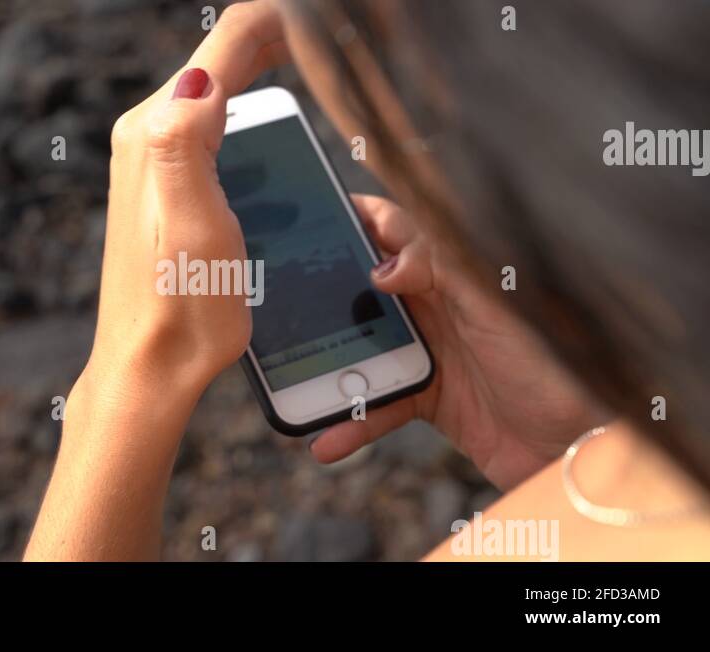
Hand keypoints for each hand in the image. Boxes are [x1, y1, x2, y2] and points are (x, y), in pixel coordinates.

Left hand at [25, 1, 287, 559]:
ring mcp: (156, 158)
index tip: (339, 26)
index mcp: (160, 129)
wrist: (149, 365)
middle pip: (226, 57)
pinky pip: (216, 126)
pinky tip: (281, 139)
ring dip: (269, 77)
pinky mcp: (166, 184)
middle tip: (340, 56)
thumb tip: (202, 75)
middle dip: (284, 42)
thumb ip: (186, 139)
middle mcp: (150, 132)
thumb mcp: (192, 225)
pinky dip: (254, 115)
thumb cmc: (179, 308)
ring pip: (222, 89)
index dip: (290, 21)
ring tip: (321, 84)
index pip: (230, 41)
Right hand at [309, 194, 604, 488]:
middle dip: (328, 288)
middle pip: (371, 288)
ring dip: (331, 366)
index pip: (405, 234)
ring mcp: (431, 353)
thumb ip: (446, 277)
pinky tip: (327, 439)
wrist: (576, 450)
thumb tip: (383, 266)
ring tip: (294, 377)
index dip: (366, 218)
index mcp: (459, 278)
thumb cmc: (556, 373)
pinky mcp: (428, 398)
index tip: (323, 210)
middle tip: (285, 288)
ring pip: (364, 349)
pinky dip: (353, 424)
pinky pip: (377, 405)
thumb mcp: (499, 313)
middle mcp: (440, 309)